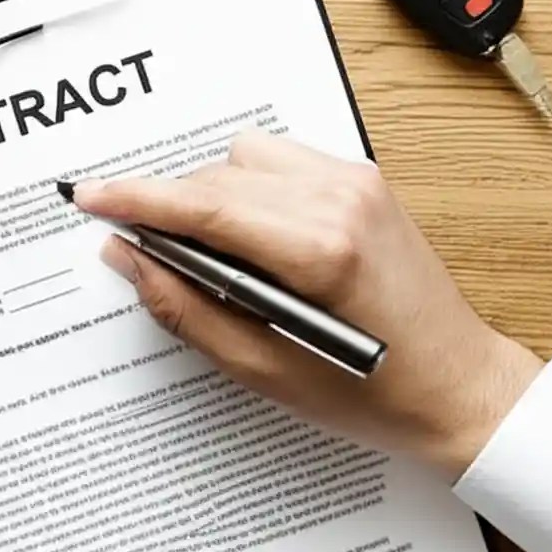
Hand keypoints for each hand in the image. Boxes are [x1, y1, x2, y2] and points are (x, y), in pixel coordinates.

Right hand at [71, 131, 543, 480]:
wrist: (458, 387)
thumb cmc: (377, 393)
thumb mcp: (263, 369)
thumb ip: (186, 308)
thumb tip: (132, 260)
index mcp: (319, 249)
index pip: (202, 205)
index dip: (136, 198)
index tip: (93, 197)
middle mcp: (341, 201)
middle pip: (217, 177)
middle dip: (168, 207)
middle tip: (146, 253)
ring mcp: (357, 184)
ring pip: (245, 158)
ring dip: (212, 196)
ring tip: (213, 255)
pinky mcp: (364, 182)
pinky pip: (280, 161)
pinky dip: (249, 189)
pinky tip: (252, 237)